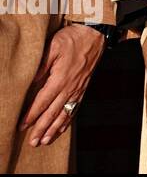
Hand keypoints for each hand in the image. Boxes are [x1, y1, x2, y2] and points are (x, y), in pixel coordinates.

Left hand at [20, 23, 104, 146]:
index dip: (32, 115)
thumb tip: (30, 83)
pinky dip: (68, 120)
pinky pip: (75, 107)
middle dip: (42, 128)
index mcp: (61, 78)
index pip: (43, 101)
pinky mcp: (84, 86)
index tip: (22, 126)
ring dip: (54, 129)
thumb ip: (41, 65)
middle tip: (33, 143)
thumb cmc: (72, 38)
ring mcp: (79, 88)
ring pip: (65, 113)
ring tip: (45, 141)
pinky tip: (61, 128)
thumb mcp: (53, 47)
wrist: (95, 34)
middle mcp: (71, 86)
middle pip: (53, 112)